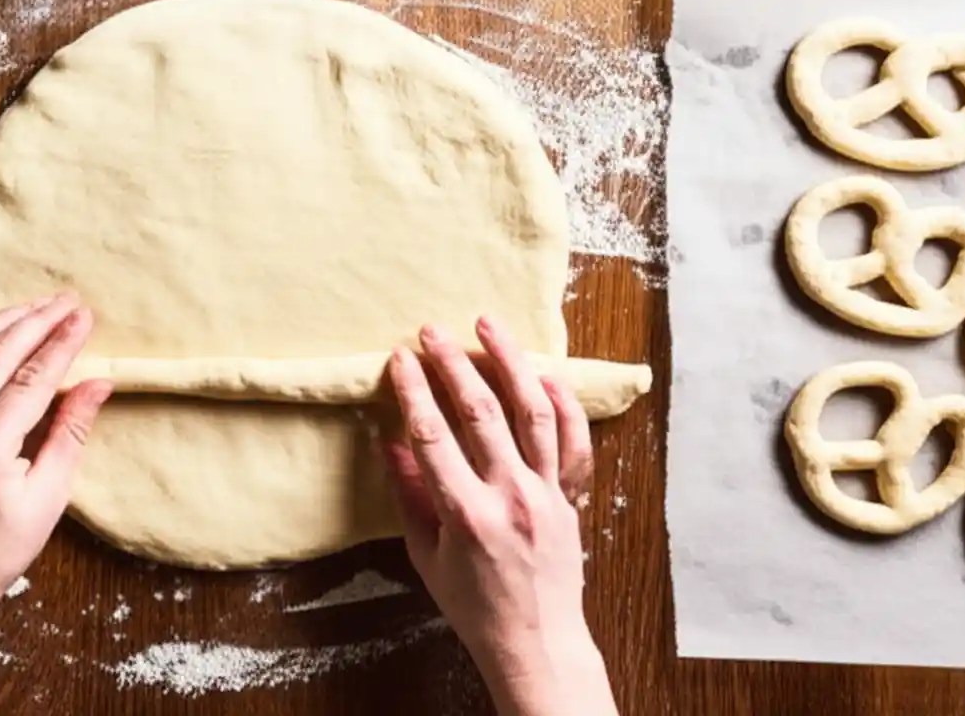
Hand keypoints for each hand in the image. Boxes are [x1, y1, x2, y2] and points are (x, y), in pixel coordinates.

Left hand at [0, 292, 111, 624]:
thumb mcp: (49, 497)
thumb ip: (70, 433)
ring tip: (38, 304)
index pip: (32, 379)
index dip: (62, 344)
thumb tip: (98, 382)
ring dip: (3, 322)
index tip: (87, 316)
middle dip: (36, 321)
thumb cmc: (1, 550)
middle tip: (69, 300)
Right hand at [382, 316, 614, 715]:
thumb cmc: (473, 604)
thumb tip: (389, 442)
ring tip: (490, 325)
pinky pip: (575, 440)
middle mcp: (510, 495)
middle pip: (481, 411)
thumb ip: (409, 495)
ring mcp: (547, 493)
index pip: (433, 435)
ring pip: (533, 411)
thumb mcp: (425, 555)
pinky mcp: (571, 496)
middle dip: (453, 362)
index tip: (400, 357)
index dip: (413, 390)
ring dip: (510, 362)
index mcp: (466, 513)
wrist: (536, 639)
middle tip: (432, 331)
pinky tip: (544, 375)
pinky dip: (563, 402)